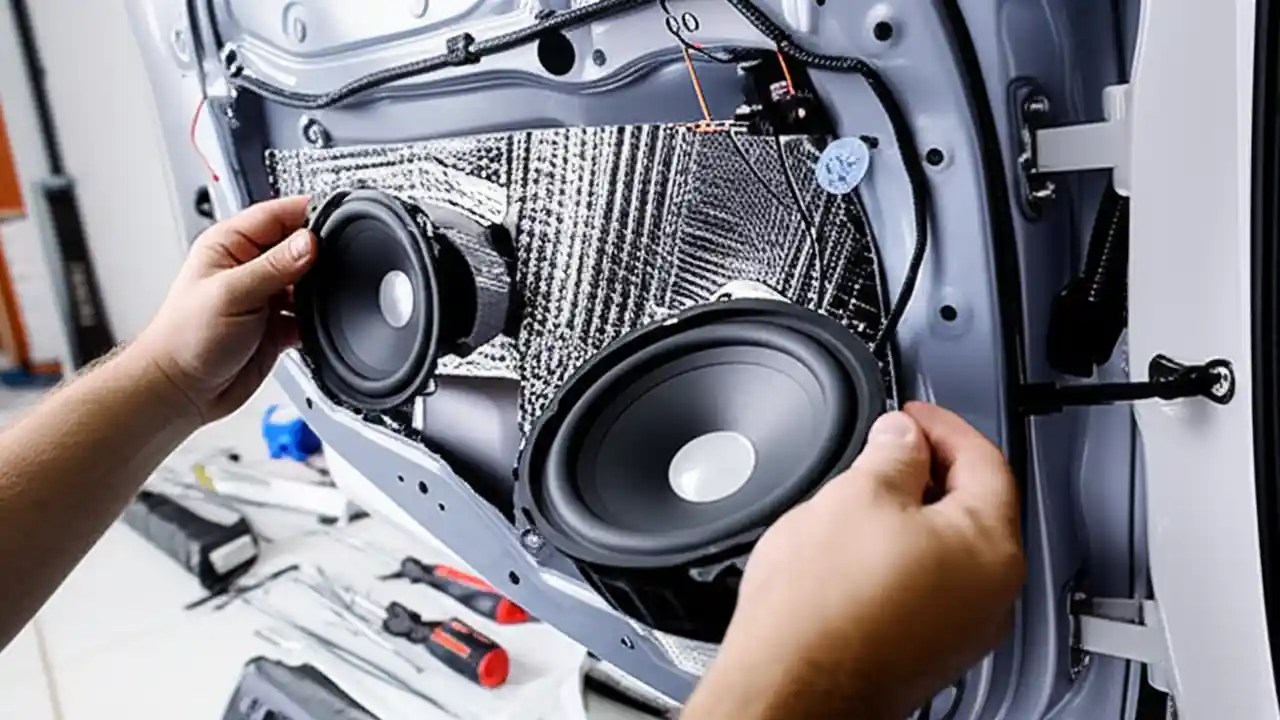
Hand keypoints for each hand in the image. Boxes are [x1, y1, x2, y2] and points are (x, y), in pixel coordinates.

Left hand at [133, 196, 314, 422]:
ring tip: (320, 301)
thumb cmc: (185, 338)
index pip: (278, 214)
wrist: (182, 390)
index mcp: (231, 245)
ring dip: (319, 291)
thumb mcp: (233, 293)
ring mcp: (265, 297)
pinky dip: (316, 320)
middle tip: (334, 266)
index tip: (338, 219)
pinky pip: (309, 315)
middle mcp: (250, 267)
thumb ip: (275, 266)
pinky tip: (314, 326)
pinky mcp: (276, 325)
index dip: (309, 213)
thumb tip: (310, 242)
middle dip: (320, 256)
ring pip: (308, 282)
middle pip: (299, 247)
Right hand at [685, 402, 1024, 719]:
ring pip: (947, 552)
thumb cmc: (824, 609)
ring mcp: (961, 630)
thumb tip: (902, 439)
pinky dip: (900, 561)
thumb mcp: (856, 495)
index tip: (913, 417)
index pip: (985, 462)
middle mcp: (991, 595)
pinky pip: (926, 589)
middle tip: (887, 449)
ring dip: (911, 517)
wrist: (791, 686)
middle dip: (928, 471)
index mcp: (989, 547)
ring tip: (860, 500)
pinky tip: (854, 555)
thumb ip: (892, 454)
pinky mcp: (927, 653)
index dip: (943, 427)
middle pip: (973, 508)